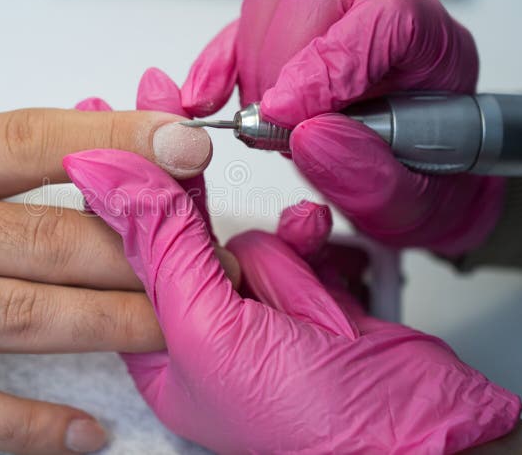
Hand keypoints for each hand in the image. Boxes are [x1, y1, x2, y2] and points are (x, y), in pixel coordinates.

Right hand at [0, 107, 230, 453]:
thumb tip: (76, 155)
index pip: (30, 141)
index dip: (116, 142)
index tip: (184, 146)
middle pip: (49, 238)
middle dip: (141, 250)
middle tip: (204, 258)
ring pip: (28, 318)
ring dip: (117, 325)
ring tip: (180, 328)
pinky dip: (34, 427)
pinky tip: (89, 433)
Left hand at [63, 149, 521, 453]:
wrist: (426, 436)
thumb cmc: (316, 423)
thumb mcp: (217, 332)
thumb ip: (161, 249)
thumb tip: (103, 177)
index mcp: (161, 347)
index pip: (121, 248)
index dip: (112, 182)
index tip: (96, 120)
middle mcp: (203, 326)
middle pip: (174, 231)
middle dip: (177, 181)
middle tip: (160, 99)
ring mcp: (255, 310)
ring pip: (237, 233)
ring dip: (267, 234)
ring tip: (297, 245)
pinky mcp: (302, 296)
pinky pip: (289, 244)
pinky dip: (307, 238)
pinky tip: (319, 241)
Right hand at [181, 0, 503, 255]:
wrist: (411, 183)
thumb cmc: (422, 183)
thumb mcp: (414, 205)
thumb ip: (372, 179)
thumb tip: (310, 135)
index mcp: (430, 44)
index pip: (385, 15)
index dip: (330, 62)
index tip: (290, 115)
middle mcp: (378, 13)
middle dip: (281, 64)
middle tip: (276, 129)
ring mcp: (329, 15)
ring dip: (251, 63)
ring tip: (264, 125)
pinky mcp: (283, 31)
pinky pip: (240, 23)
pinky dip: (216, 63)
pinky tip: (207, 100)